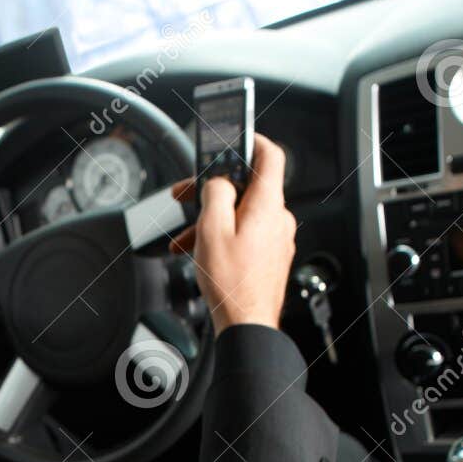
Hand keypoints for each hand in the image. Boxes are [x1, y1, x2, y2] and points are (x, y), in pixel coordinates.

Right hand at [168, 134, 295, 336]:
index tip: (234, 135)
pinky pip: (245, 234)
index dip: (251, 139)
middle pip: (246, 187)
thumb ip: (216, 193)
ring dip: (211, 218)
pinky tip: (200, 251)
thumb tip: (219, 182)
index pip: (270, 155)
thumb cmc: (232, 284)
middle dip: (213, 189)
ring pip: (241, 213)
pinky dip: (222, 236)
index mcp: (266, 205)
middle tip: (186, 193)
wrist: (247, 325)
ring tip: (185, 234)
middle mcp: (277, 218)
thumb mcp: (212, 229)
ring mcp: (276, 238)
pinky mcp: (270, 255)